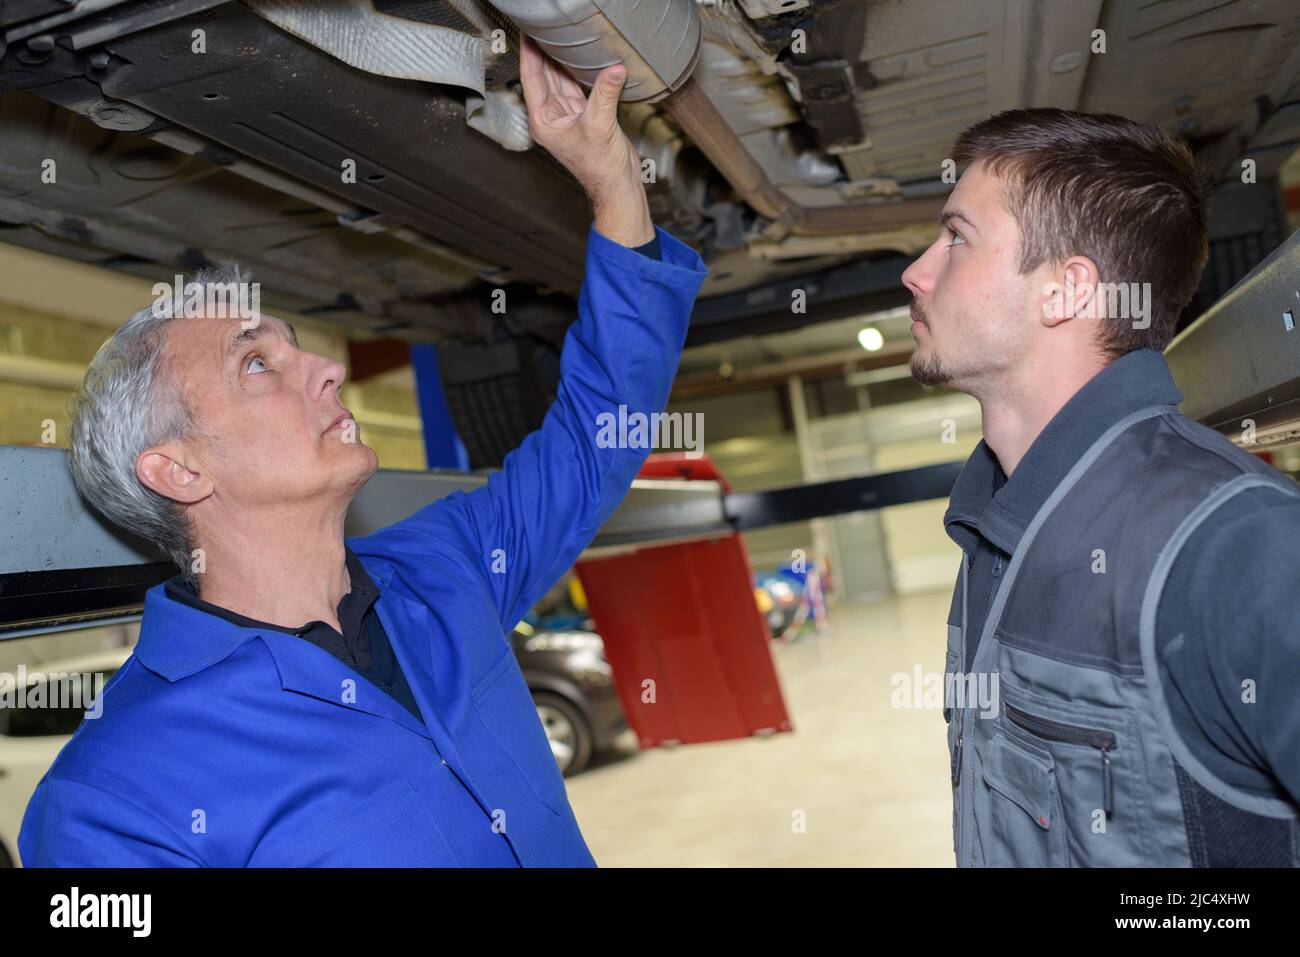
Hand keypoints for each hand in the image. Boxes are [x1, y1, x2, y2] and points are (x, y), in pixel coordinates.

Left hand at [518, 33, 652, 245]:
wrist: (617, 186)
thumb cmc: (600, 168)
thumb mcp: (601, 126)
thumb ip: (605, 94)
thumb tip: (615, 69)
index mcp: (543, 121)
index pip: (531, 79)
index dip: (529, 53)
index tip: (527, 33)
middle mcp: (551, 117)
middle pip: (543, 77)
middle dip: (542, 52)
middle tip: (542, 28)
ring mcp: (566, 116)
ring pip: (558, 80)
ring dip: (558, 60)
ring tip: (557, 36)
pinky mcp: (584, 116)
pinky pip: (575, 87)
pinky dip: (576, 73)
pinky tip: (577, 58)